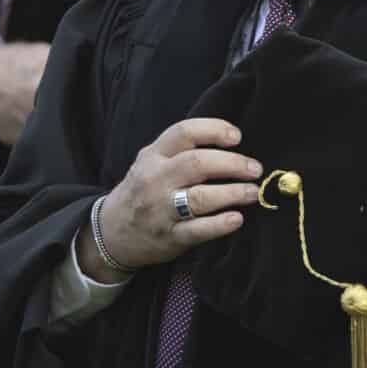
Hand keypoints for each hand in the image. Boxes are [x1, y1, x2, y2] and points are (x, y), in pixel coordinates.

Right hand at [82, 118, 263, 278]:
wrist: (112, 231)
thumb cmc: (142, 191)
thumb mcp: (150, 162)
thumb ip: (180, 151)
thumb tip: (231, 143)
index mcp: (153, 156)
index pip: (185, 132)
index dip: (215, 130)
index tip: (237, 137)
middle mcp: (155, 180)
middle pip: (197, 164)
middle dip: (233, 164)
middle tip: (254, 169)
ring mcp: (161, 210)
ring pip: (200, 198)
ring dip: (233, 193)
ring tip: (252, 193)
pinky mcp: (170, 237)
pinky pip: (199, 230)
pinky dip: (221, 224)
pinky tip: (236, 219)